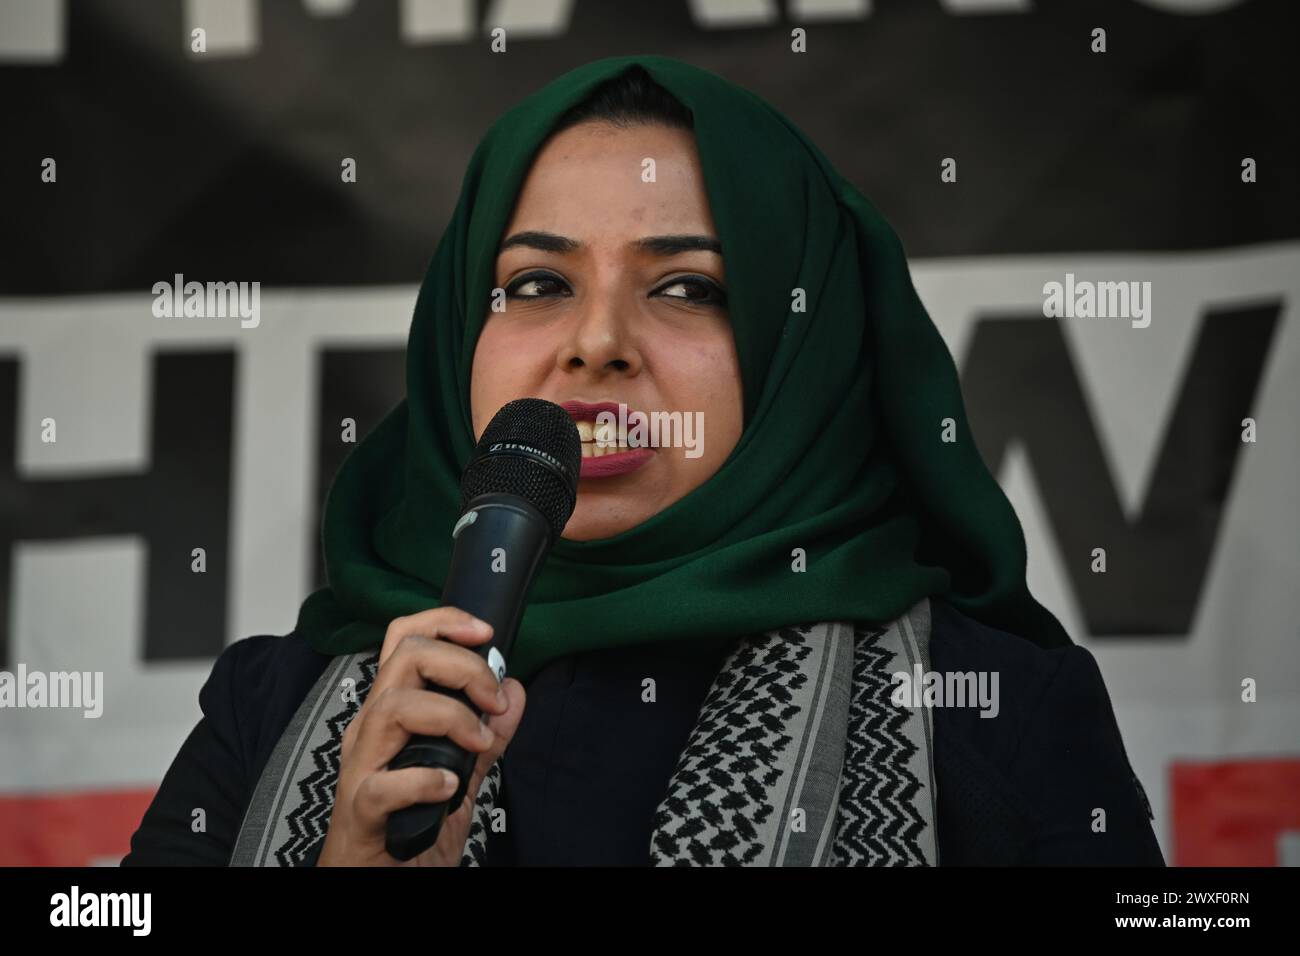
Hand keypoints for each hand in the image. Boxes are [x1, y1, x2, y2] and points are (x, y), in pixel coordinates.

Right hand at [317, 606, 525, 865]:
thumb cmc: (411, 828)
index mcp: (391, 714)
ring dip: (449, 717)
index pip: (404, 642)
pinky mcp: (362, 811)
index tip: (485, 633)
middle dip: (461, 666)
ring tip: (477, 743)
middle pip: (404, 658)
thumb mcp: (462, 774)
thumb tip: (514, 691)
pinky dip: (423, 780)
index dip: (443, 623)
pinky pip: (384, 784)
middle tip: (492, 700)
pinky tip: (447, 785)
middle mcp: (371, 730)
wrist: (383, 882)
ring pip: (393, 707)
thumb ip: (487, 734)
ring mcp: (362, 767)